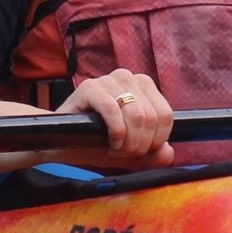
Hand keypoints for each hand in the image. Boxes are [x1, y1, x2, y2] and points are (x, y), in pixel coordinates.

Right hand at [59, 70, 173, 166]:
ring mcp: (109, 79)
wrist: (62, 141)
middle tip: (123, 152)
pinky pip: (113, 110)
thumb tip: (169, 152)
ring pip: (136, 116)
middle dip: (139, 144)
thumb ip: (153, 155)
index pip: (165, 115)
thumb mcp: (131, 152)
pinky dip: (115, 132)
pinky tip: (110, 142)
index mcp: (144, 86)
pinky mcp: (89, 87)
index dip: (156, 140)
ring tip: (114, 149)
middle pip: (151, 118)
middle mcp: (129, 77)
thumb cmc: (98, 142)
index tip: (138, 151)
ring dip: (127, 142)